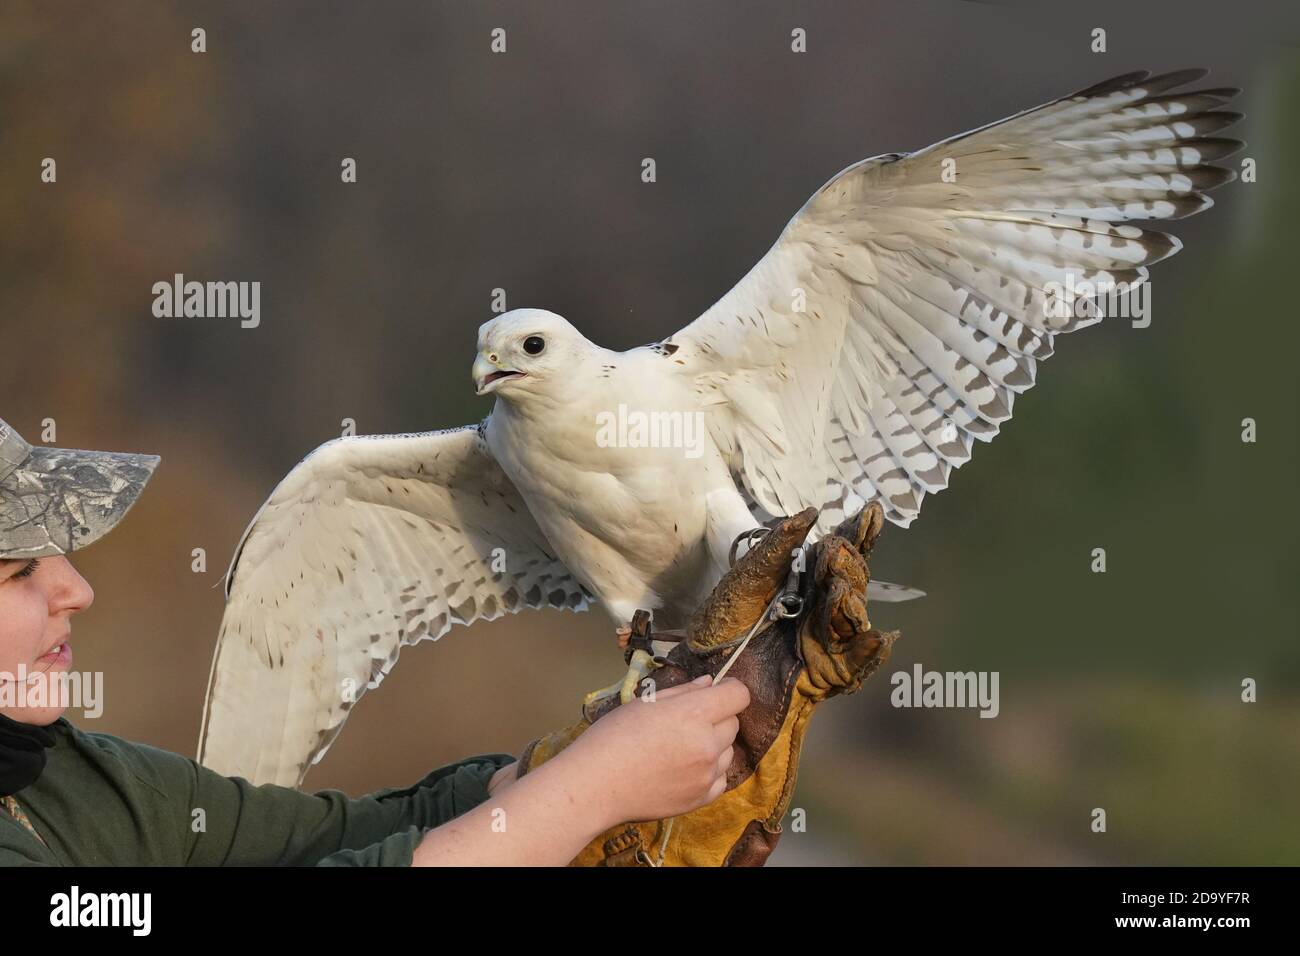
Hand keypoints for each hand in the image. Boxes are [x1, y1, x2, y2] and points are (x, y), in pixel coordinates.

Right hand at [559, 674, 750, 828]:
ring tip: (680, 748)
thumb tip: (710, 683)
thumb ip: (684, 692)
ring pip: (728, 751)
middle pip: (733, 722)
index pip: (738, 695)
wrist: (595, 786)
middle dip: (716, 717)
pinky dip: (709, 772)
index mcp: (693, 714)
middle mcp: (707, 744)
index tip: (717, 692)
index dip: (729, 689)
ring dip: (714, 745)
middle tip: (686, 722)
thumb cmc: (613, 737)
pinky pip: (720, 778)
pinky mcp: (702, 798)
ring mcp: (707, 774)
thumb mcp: (645, 703)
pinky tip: (684, 769)